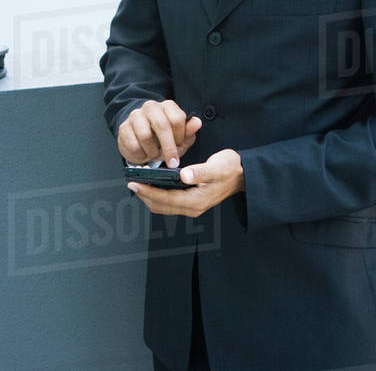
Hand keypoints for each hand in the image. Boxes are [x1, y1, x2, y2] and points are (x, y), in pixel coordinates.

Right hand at [117, 99, 202, 167]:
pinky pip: (133, 144)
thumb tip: (197, 123)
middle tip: (172, 162)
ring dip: (153, 151)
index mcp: (167, 106)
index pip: (177, 118)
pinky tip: (144, 154)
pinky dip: (141, 155)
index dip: (180, 136)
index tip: (180, 146)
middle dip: (168, 147)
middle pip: (161, 125)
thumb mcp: (179, 137)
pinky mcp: (123, 128)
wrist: (140, 137)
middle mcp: (151, 107)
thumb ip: (189, 131)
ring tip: (155, 155)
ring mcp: (135, 116)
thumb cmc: (163, 137)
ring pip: (145, 135)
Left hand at [127, 148, 244, 217]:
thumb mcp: (218, 167)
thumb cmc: (231, 169)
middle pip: (161, 206)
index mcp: (197, 201)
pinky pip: (169, 202)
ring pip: (163, 206)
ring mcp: (192, 206)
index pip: (166, 199)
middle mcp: (193, 207)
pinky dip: (158, 195)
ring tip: (138, 182)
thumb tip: (184, 175)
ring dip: (149, 196)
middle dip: (145, 195)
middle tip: (131, 181)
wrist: (244, 174)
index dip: (149, 192)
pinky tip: (153, 183)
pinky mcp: (191, 201)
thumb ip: (201, 171)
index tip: (135, 183)